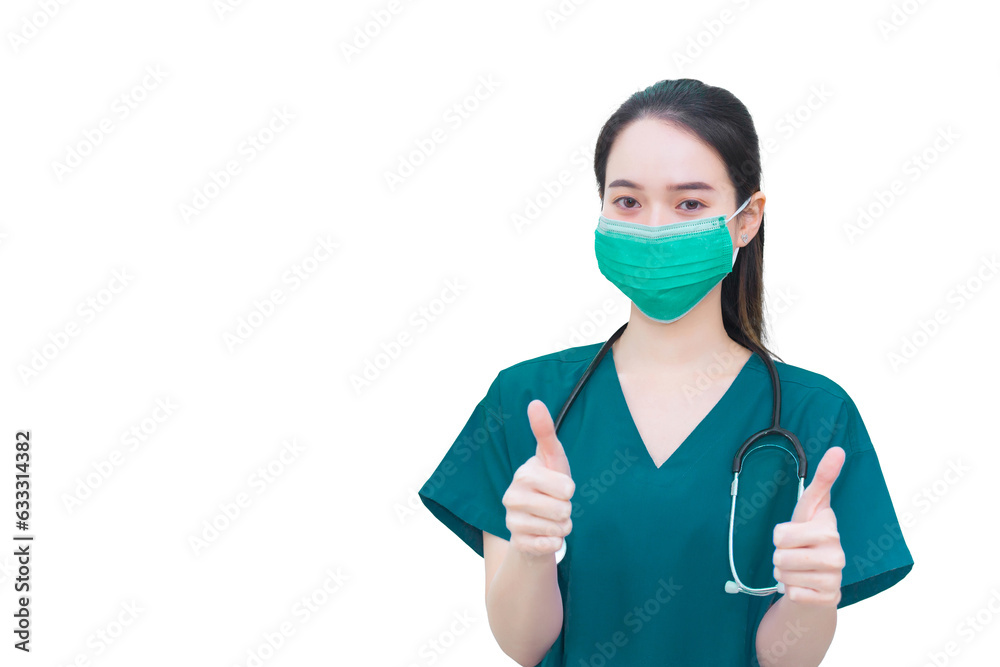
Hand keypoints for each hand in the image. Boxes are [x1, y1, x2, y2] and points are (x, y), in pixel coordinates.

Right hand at [501, 399, 574, 558]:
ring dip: (562, 527)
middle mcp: (512, 496)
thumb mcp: (552, 460)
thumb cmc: (549, 487)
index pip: (566, 486)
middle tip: (556, 506)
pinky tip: (544, 536)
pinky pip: (551, 546)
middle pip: (564, 508)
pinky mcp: (517, 544)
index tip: (560, 487)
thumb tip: (535, 402)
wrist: (534, 526)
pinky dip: (555, 543)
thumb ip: (545, 432)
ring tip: (550, 520)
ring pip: (559, 528)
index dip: (569, 489)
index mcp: (523, 473)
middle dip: (567, 511)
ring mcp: (511, 521)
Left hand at [771, 446, 846, 607]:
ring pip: (784, 576)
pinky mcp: (830, 599)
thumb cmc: (809, 536)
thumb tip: (838, 449)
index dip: (780, 535)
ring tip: (799, 568)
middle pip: (779, 556)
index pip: (780, 534)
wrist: (819, 576)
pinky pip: (793, 594)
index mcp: (829, 528)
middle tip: (794, 553)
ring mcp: (836, 578)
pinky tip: (805, 585)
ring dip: (785, 574)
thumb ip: (823, 478)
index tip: (795, 534)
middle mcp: (837, 554)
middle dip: (779, 556)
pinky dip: (792, 591)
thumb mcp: (810, 507)